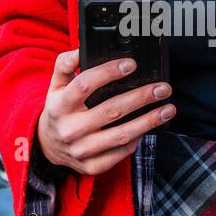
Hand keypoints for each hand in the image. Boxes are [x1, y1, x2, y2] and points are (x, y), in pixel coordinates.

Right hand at [36, 48, 175, 176]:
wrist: (47, 146)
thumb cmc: (58, 110)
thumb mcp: (56, 86)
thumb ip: (66, 65)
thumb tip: (81, 49)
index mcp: (59, 105)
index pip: (85, 85)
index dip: (108, 72)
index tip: (131, 64)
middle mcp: (70, 129)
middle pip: (111, 111)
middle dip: (141, 97)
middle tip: (162, 88)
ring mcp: (80, 150)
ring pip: (121, 135)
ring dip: (148, 122)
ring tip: (168, 109)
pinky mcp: (91, 166)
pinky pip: (120, 154)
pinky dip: (137, 141)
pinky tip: (149, 128)